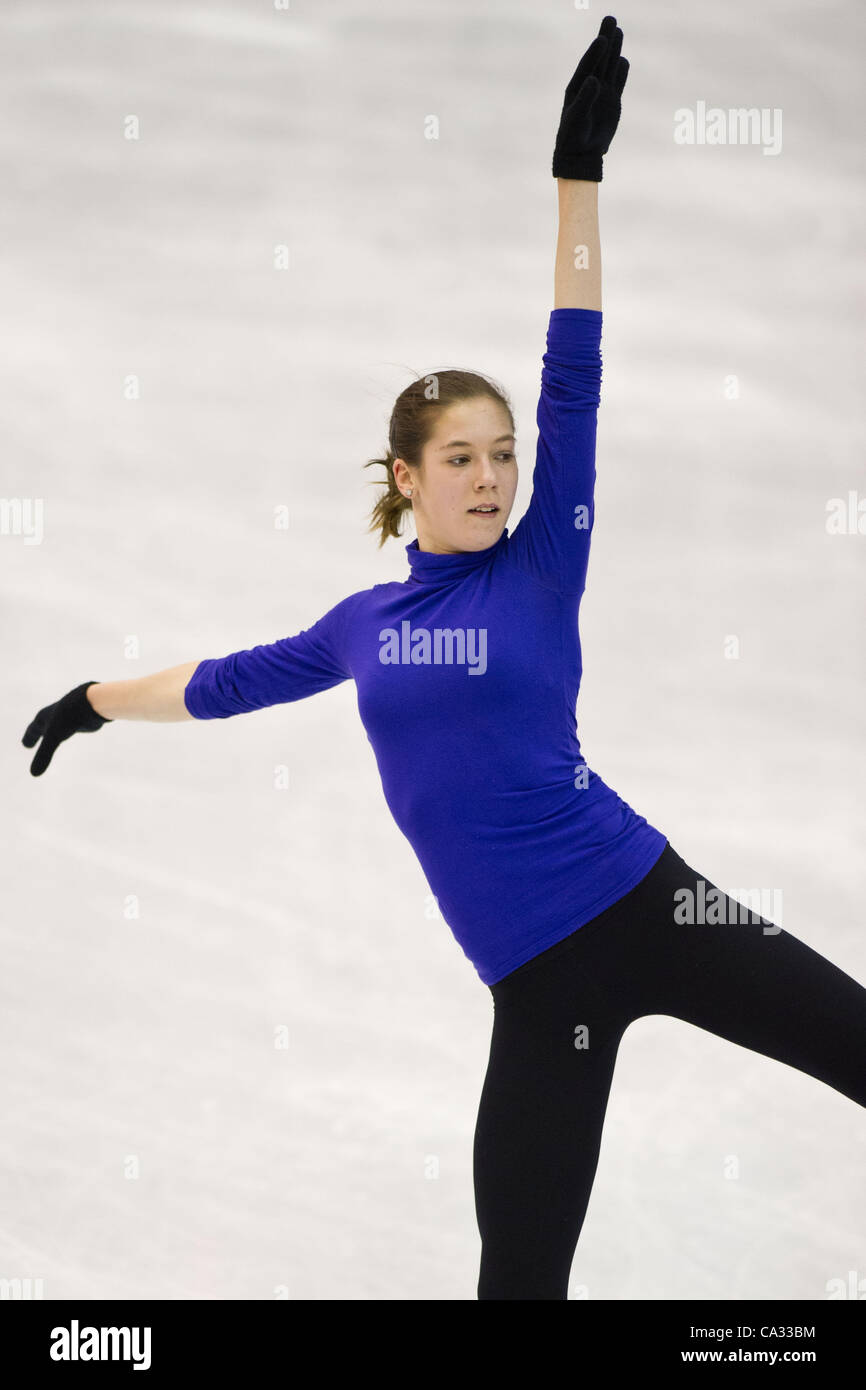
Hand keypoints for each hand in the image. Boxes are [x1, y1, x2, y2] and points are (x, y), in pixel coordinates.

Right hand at [22, 681, 110, 776]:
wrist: (91, 702)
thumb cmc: (69, 717)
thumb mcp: (53, 737)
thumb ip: (44, 755)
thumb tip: (34, 774)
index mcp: (44, 718)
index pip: (33, 730)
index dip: (30, 738)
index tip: (26, 744)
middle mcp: (55, 716)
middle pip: (43, 727)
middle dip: (37, 733)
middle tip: (29, 742)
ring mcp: (68, 717)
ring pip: (58, 726)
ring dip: (53, 732)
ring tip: (52, 736)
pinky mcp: (81, 719)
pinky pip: (72, 726)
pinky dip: (69, 730)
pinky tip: (73, 730)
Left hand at [552, 14, 628, 181]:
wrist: (580, 155)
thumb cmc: (573, 138)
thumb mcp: (576, 119)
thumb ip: (585, 99)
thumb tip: (594, 80)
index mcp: (577, 88)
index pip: (587, 66)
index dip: (595, 52)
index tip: (602, 38)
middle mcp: (589, 86)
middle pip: (600, 59)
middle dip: (605, 39)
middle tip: (610, 18)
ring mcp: (602, 93)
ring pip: (610, 67)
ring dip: (614, 50)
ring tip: (618, 30)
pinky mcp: (612, 101)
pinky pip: (618, 82)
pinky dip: (621, 71)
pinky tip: (623, 59)